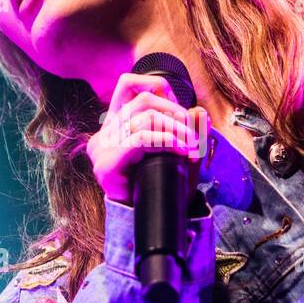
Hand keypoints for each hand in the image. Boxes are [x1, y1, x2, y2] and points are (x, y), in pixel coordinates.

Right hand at [86, 72, 210, 206]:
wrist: (149, 219)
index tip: (180, 109)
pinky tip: (181, 150)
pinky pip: (141, 139)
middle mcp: (105, 132)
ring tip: (190, 143)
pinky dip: (166, 140)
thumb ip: (188, 130)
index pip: (127, 84)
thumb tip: (200, 112)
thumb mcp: (179, 151)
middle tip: (193, 132)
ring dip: (175, 128)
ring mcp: (103, 147)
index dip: (158, 87)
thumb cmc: (161, 183)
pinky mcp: (107, 164)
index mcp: (115, 123)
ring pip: (145, 116)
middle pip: (143, 99)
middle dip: (175, 112)